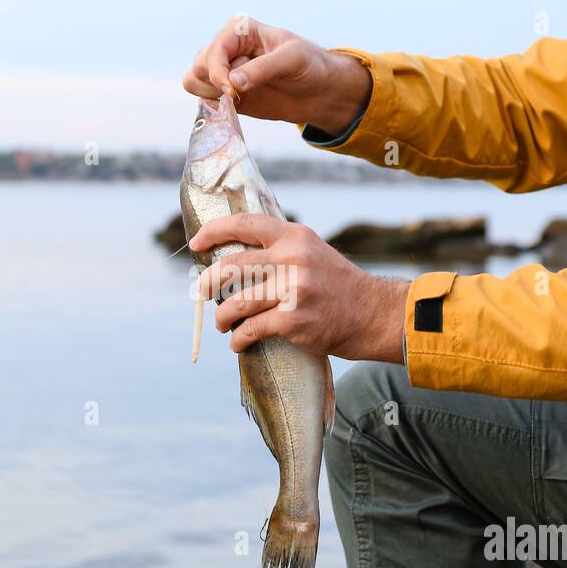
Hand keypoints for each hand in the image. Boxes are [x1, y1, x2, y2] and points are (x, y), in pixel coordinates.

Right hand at [182, 16, 370, 134]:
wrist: (320, 91)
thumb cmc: (310, 65)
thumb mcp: (292, 60)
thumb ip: (262, 69)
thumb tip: (232, 83)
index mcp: (241, 30)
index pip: (215, 49)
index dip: (218, 70)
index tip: (232, 89)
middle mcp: (229, 49)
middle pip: (199, 65)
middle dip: (214, 83)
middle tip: (237, 96)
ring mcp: (226, 72)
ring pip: (196, 81)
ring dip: (212, 94)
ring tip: (239, 98)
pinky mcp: (228, 94)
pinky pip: (206, 100)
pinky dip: (214, 107)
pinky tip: (236, 107)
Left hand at [190, 214, 408, 361]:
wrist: (371, 314)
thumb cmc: (335, 286)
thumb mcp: (311, 252)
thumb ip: (279, 249)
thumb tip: (232, 259)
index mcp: (294, 236)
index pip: (244, 224)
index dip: (213, 232)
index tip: (195, 244)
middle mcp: (292, 259)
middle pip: (232, 267)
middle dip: (209, 283)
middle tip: (202, 292)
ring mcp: (292, 290)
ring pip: (237, 302)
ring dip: (222, 316)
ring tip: (222, 323)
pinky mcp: (293, 320)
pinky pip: (251, 329)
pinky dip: (239, 339)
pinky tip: (238, 342)